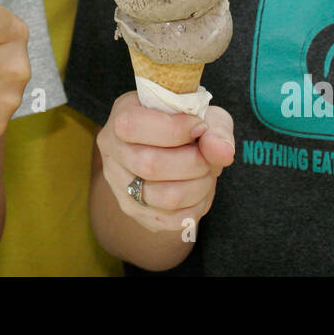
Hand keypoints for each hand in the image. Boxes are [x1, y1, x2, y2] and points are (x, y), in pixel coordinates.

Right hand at [96, 91, 233, 233]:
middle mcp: (112, 150)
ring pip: (164, 197)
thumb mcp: (204, 114)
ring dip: (199, 186)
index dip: (175, 129)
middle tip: (208, 157)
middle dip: (194, 163)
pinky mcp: (133, 209)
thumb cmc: (187, 124)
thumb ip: (216, 128)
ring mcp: (118, 183)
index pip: (133, 126)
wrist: (172, 148)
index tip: (199, 127)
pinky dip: (197, 206)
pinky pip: (171, 220)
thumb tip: (221, 152)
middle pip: (150, 165)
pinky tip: (200, 190)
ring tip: (207, 174)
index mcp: (122, 114)